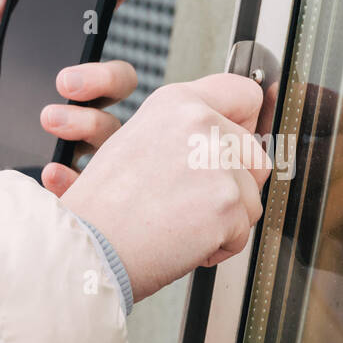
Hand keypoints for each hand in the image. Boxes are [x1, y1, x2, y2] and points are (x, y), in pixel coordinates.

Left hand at [0, 0, 149, 196]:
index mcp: (60, 59)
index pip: (102, 26)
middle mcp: (76, 99)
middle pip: (122, 81)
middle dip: (103, 76)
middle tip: (64, 79)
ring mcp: (72, 138)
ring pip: (111, 131)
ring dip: (83, 122)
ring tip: (45, 118)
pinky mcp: (59, 179)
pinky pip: (87, 182)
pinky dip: (72, 176)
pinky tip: (48, 168)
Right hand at [57, 74, 270, 301]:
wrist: (87, 246)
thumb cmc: (103, 209)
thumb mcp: (136, 144)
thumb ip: (185, 135)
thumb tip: (227, 144)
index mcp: (176, 102)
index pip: (244, 94)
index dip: (247, 125)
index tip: (240, 145)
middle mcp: (200, 121)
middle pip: (254, 155)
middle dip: (234, 186)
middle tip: (193, 204)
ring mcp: (216, 160)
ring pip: (251, 198)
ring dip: (224, 220)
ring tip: (180, 224)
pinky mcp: (227, 199)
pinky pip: (242, 232)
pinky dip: (218, 247)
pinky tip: (182, 242)